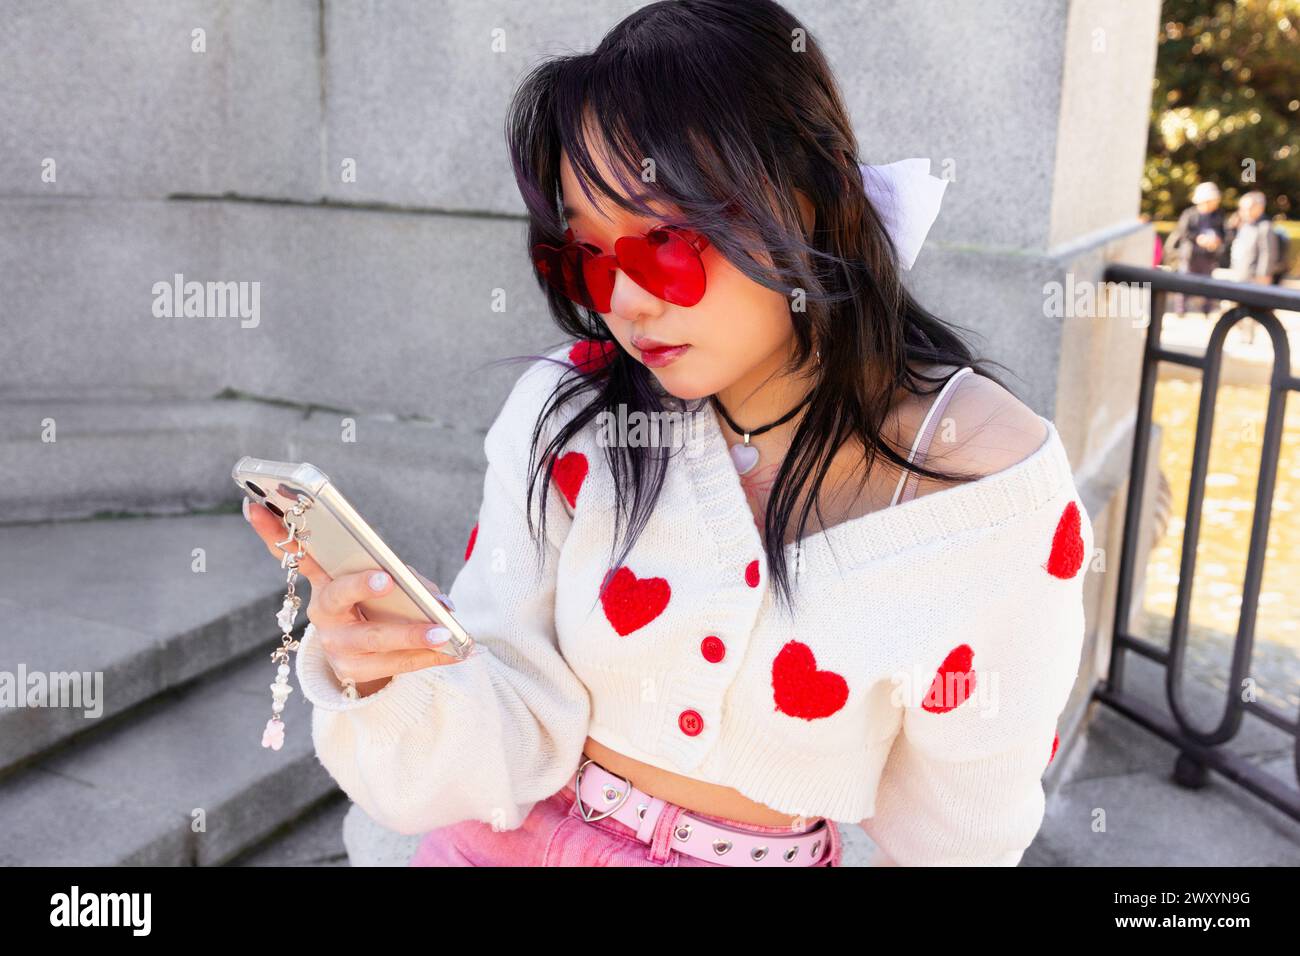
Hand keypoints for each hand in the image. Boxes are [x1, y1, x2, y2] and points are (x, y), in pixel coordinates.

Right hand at [243, 497, 461, 697]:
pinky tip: (457, 654)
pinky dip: (430, 658)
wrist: (363, 657)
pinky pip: (396, 665)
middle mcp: (323, 612)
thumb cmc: (377, 604)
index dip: (273, 532)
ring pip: (374, 640)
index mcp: (324, 581)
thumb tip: (438, 601)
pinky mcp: (354, 672)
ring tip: (445, 633)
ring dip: (412, 635)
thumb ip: (405, 580)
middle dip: (362, 587)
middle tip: (386, 579)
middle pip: (338, 597)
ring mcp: (336, 645)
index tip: (259, 507)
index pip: (297, 552)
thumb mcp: (382, 583)